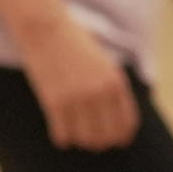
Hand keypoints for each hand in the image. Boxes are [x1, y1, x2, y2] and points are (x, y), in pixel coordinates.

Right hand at [24, 17, 136, 149]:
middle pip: (107, 137)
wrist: (45, 28)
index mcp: (116, 82)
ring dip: (81, 141)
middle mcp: (100, 93)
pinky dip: (62, 138)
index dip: (123, 137)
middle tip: (93, 140)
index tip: (117, 141)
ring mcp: (77, 98)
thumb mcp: (104, 63)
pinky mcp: (54, 102)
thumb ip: (113, 88)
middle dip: (101, 142)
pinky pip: (63, 136)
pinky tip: (60, 131)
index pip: (127, 123)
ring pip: (85, 140)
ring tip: (76, 133)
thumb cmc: (74, 44)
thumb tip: (118, 122)